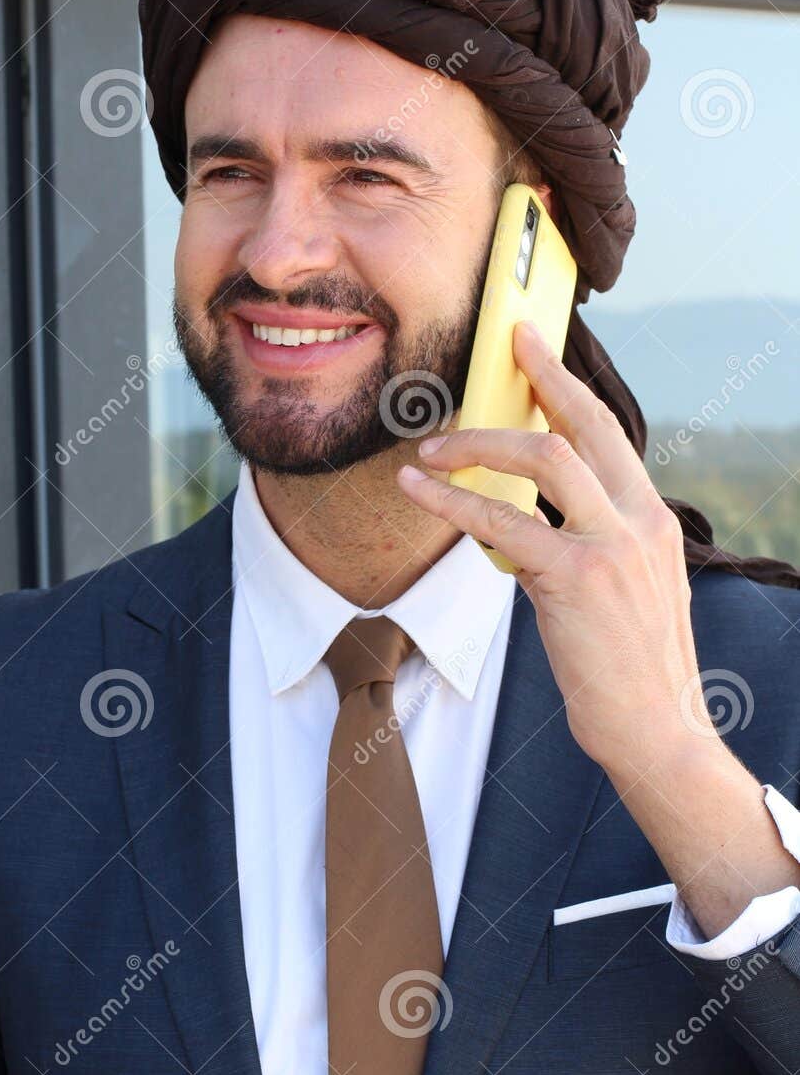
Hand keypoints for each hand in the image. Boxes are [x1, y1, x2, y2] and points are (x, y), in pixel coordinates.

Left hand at [396, 319, 709, 777]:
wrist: (656, 730)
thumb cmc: (632, 670)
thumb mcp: (629, 593)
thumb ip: (592, 547)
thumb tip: (533, 523)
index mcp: (655, 521)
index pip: (611, 436)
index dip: (570, 389)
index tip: (538, 352)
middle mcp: (642, 522)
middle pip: (585, 427)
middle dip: (541, 377)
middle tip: (504, 344)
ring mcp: (613, 547)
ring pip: (543, 459)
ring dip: (479, 446)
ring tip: (431, 449)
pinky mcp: (577, 579)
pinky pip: (503, 523)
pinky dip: (452, 502)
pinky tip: (418, 490)